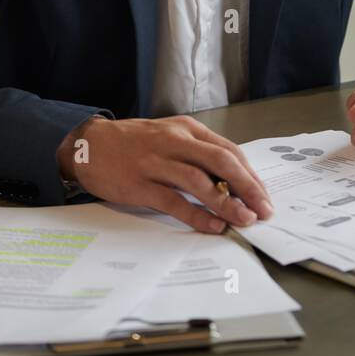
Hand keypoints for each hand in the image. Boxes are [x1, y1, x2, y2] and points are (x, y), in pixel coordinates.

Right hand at [56, 115, 274, 234]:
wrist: (90, 145)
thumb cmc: (135, 143)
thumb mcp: (170, 136)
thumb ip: (197, 153)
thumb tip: (232, 182)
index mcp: (187, 129)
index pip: (228, 150)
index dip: (250, 174)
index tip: (263, 195)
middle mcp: (175, 142)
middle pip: (221, 162)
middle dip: (248, 187)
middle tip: (264, 209)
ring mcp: (157, 163)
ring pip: (200, 182)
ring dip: (227, 203)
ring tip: (244, 220)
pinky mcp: (141, 185)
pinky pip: (175, 202)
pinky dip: (197, 215)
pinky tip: (213, 226)